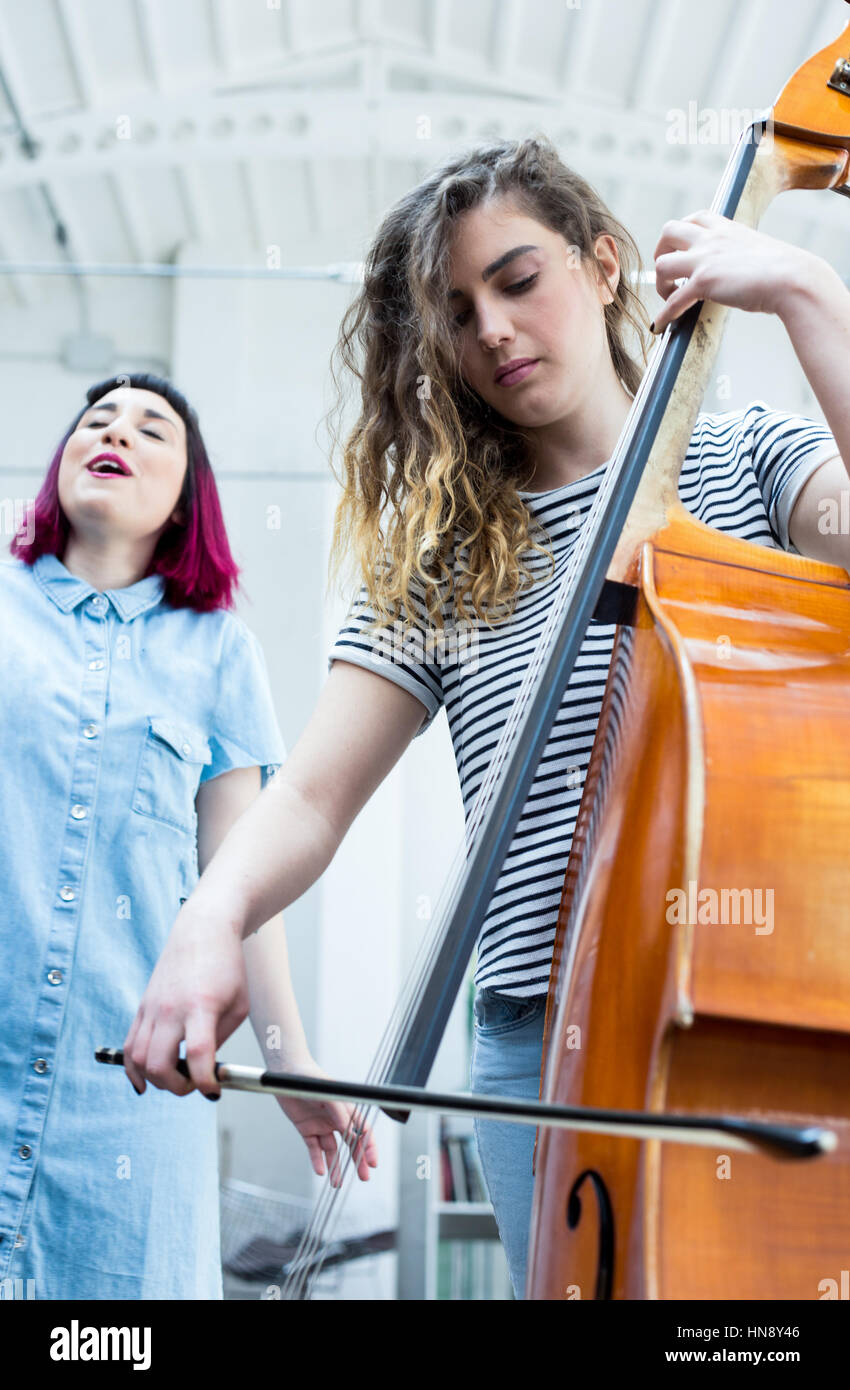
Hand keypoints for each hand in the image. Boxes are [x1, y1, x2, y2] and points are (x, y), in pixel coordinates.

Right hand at [123, 907, 248, 1098]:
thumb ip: (221, 1039)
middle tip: (193, 1083)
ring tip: (176, 1077)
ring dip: (155, 1080)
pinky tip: (145, 1082)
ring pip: (137, 1059)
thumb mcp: (238, 1004)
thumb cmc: (226, 966)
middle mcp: (170, 1008)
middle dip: (176, 1087)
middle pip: (158, 1063)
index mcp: (200, 1006)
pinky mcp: (142, 1007)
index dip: (204, 1081)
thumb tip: (204, 1070)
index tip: (213, 1091)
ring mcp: (151, 1008)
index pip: (196, 1054)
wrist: (203, 930)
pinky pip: (129, 1046)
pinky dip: (133, 1069)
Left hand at [270, 1054, 378, 1184]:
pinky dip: (317, 1160)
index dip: (369, 1146)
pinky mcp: (307, 1129)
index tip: (372, 1162)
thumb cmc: (310, 1078)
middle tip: (365, 1177)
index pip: (363, 1131)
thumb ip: (339, 1111)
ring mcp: (322, 1125)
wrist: (286, 1074)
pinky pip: (314, 1148)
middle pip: (351, 1143)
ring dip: (336, 1166)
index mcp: (346, 1108)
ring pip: (332, 1150)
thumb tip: (351, 1131)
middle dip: (358, 1161)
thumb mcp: (327, 1093)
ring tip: (337, 1183)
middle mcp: (336, 1119)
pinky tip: (320, 1172)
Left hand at [651, 210, 816, 332]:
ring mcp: (704, 258)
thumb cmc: (785, 270)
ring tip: (670, 297)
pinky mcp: (703, 282)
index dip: (683, 233)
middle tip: (668, 271)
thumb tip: (745, 272)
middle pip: (669, 231)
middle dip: (661, 250)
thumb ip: (743, 255)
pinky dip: (663, 315)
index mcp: (727, 228)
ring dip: (660, 283)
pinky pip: (672, 301)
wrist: (793, 278)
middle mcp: (711, 238)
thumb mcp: (760, 252)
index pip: (696, 217)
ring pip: (661, 264)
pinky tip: (661, 325)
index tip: (683, 249)